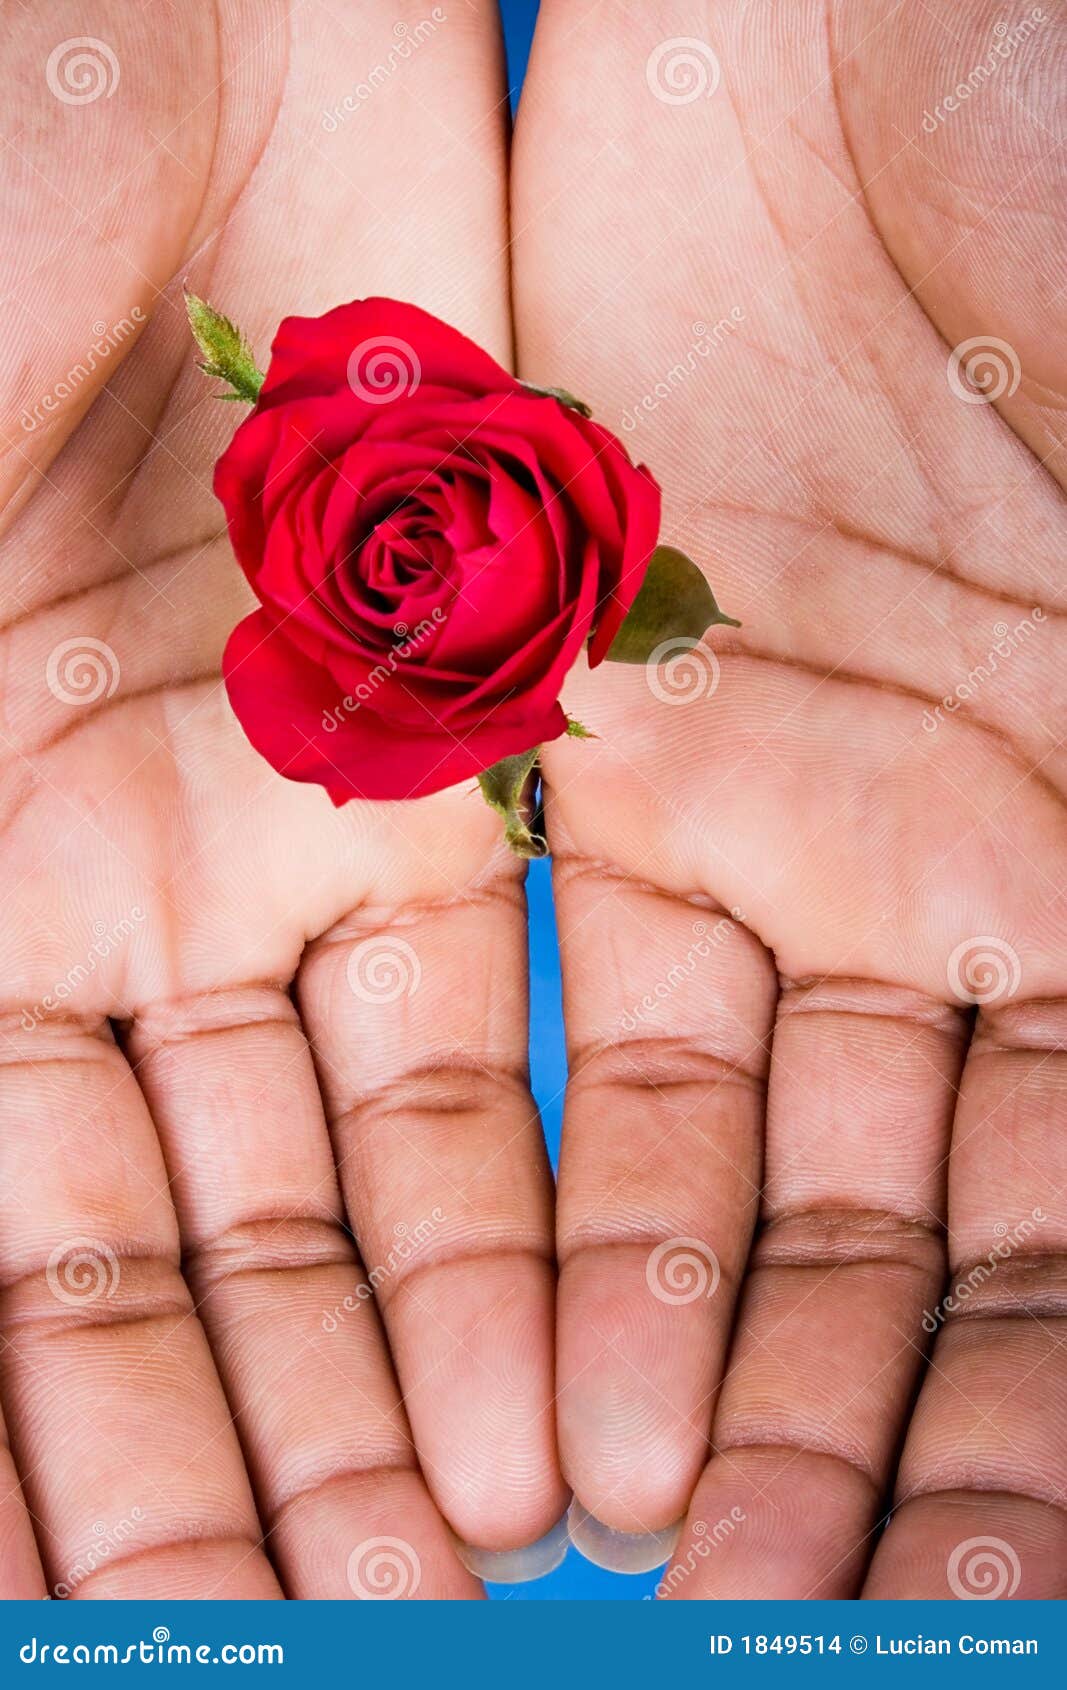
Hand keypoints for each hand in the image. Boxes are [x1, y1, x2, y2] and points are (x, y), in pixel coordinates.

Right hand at [0, 1, 566, 1599]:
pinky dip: (518, 1212)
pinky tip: (541, 1385)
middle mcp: (107, 885)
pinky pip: (507, 1036)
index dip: (30, 1427)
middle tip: (323, 1638)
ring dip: (394, 1373)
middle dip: (240, 1448)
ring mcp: (299, 833)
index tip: (85, 1619)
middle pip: (177, 1242)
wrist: (176, 23)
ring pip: (356, 1177)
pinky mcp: (478, 759)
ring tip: (456, 1574)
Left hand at [515, 0, 1066, 1595]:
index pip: (1065, 1192)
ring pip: (665, 1156)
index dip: (1030, 1393)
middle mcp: (902, 875)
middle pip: (865, 1221)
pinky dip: (483, 1191)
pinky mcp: (514, 758)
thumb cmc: (1061, 195)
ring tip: (557, 1537)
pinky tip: (459, 1360)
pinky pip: (490, 1007)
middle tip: (739, 1595)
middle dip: (818, 1417)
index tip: (985, 1582)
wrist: (821, 28)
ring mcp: (705, 828)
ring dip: (621, 1346)